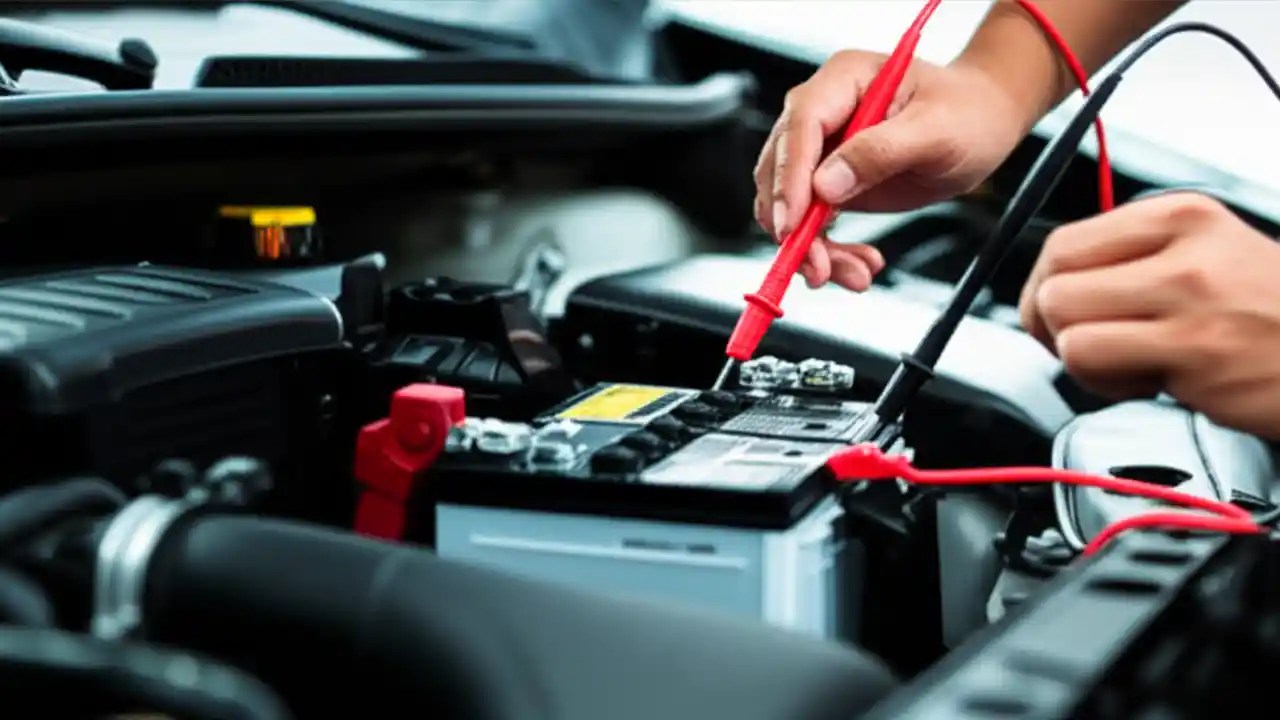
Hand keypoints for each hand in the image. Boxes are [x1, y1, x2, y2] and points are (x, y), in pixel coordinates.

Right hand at [753, 50, 1032, 289]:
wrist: (985, 123)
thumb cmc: (968, 113)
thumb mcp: (936, 131)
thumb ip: (879, 153)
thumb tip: (824, 186)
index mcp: (844, 79)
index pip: (801, 126)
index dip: (788, 178)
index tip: (792, 225)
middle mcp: (823, 111)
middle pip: (781, 170)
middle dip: (795, 226)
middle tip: (819, 270)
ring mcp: (822, 149)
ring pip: (789, 204)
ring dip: (813, 248)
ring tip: (855, 275)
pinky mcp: (829, 181)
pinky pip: (810, 222)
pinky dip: (828, 250)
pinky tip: (859, 263)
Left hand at [1019, 193, 1279, 438]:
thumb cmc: (1268, 315)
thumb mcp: (1205, 256)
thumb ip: (1134, 261)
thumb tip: (1053, 285)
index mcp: (1180, 216)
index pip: (1064, 243)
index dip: (1044, 288)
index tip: (1059, 315)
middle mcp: (1182, 250)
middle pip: (1054, 283)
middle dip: (1053, 327)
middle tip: (1091, 346)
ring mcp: (1188, 300)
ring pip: (1064, 323)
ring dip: (1082, 359)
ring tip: (1130, 364)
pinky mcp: (1192, 351)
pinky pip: (1091, 361)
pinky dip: (1105, 383)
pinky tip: (1150, 382)